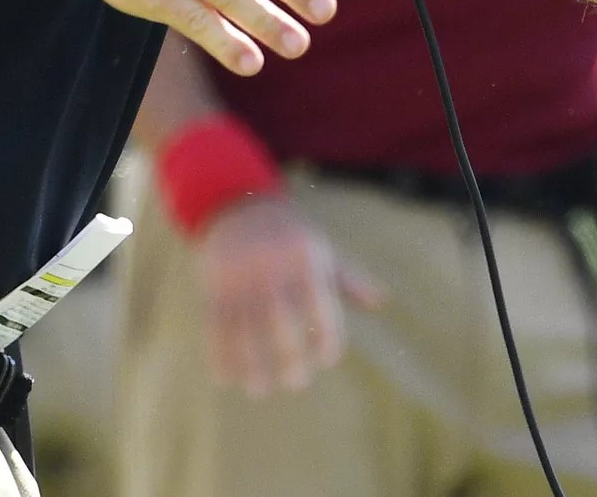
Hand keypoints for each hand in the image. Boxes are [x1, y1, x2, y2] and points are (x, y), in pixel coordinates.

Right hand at [198, 193, 385, 396]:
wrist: (239, 206)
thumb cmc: (290, 236)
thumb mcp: (321, 250)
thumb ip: (348, 280)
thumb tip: (380, 303)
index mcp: (306, 262)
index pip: (322, 307)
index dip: (327, 337)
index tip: (327, 359)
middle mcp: (273, 269)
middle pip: (282, 323)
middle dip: (289, 358)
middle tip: (296, 384)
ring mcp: (242, 278)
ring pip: (245, 329)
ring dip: (251, 364)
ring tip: (260, 390)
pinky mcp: (216, 285)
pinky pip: (216, 326)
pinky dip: (220, 355)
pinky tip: (227, 379)